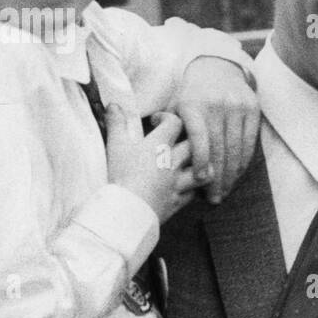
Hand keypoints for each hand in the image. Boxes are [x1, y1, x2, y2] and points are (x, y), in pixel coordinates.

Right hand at [106, 107, 196, 223]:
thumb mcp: (115, 146)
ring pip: (203, 172)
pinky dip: (191, 190)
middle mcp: (172, 163)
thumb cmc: (119, 176)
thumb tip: (114, 105)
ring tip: (193, 165)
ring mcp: (177, 184)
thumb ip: (116, 124)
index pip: (175, 122)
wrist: (124, 212)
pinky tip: (185, 189)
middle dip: (191, 139)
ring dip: (201, 167)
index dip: (168, 117)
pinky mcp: (176, 203)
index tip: (157, 122)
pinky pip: (192, 195)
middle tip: (180, 140)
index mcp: (158, 146)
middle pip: (195, 144)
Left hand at [172, 56, 259, 203]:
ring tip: (224, 192)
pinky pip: (249, 142)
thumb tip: (154, 150)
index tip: (199, 181)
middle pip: (219, 148)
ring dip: (231, 174)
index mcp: (193, 105)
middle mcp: (217, 105)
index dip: (200, 161)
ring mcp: (237, 107)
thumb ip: (166, 127)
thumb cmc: (191, 94)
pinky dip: (243, 161)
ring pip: (236, 148)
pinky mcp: (252, 110)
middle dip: (216, 177)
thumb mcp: (175, 104)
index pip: (199, 138)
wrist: (218, 68)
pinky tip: (236, 175)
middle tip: (213, 198)